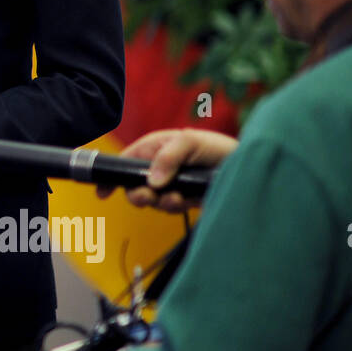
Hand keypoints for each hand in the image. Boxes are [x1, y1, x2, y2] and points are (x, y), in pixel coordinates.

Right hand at [95, 128, 237, 212]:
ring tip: (178, 196)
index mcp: (154, 148)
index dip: (112, 175)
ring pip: (151, 200)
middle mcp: (159, 167)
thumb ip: (168, 157)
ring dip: (161, 201)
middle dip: (138, 194)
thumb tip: (152, 181)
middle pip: (133, 186)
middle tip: (148, 196)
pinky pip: (169, 208)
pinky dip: (175, 206)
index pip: (125, 161)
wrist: (248, 168)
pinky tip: (187, 200)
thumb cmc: (218, 147)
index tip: (103, 192)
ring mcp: (171, 184)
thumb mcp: (190, 142)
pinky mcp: (184, 199)